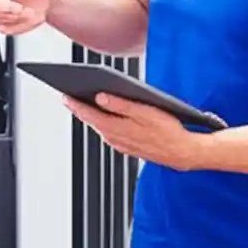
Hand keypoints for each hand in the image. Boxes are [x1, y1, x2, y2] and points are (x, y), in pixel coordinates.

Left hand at [63, 92, 212, 171]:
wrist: (183, 152)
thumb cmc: (168, 130)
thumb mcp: (146, 112)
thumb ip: (121, 105)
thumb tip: (100, 97)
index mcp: (116, 128)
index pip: (89, 114)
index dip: (75, 104)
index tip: (64, 95)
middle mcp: (114, 138)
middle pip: (92, 121)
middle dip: (80, 108)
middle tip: (69, 95)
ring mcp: (120, 144)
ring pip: (100, 127)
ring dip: (91, 116)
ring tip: (83, 102)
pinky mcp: (127, 146)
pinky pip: (110, 133)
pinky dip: (104, 123)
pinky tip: (105, 116)